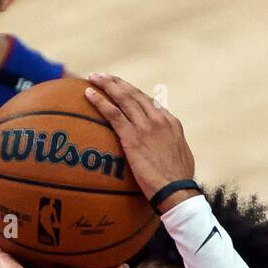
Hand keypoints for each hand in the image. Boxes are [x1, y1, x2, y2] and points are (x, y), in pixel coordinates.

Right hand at [0, 217, 126, 267]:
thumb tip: (126, 266)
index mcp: (44, 265)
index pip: (45, 245)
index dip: (47, 229)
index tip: (52, 211)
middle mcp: (25, 261)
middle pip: (21, 238)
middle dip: (21, 221)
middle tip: (23, 200)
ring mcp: (9, 261)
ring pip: (1, 238)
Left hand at [84, 73, 197, 210]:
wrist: (176, 191)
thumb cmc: (177, 183)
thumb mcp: (179, 160)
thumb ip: (168, 150)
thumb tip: (162, 153)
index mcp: (170, 122)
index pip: (149, 102)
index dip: (133, 93)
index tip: (122, 88)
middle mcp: (158, 119)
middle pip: (134, 94)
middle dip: (117, 83)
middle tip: (103, 76)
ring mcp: (145, 126)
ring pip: (123, 98)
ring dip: (107, 85)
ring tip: (93, 78)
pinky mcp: (132, 137)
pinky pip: (113, 113)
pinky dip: (100, 101)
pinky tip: (88, 94)